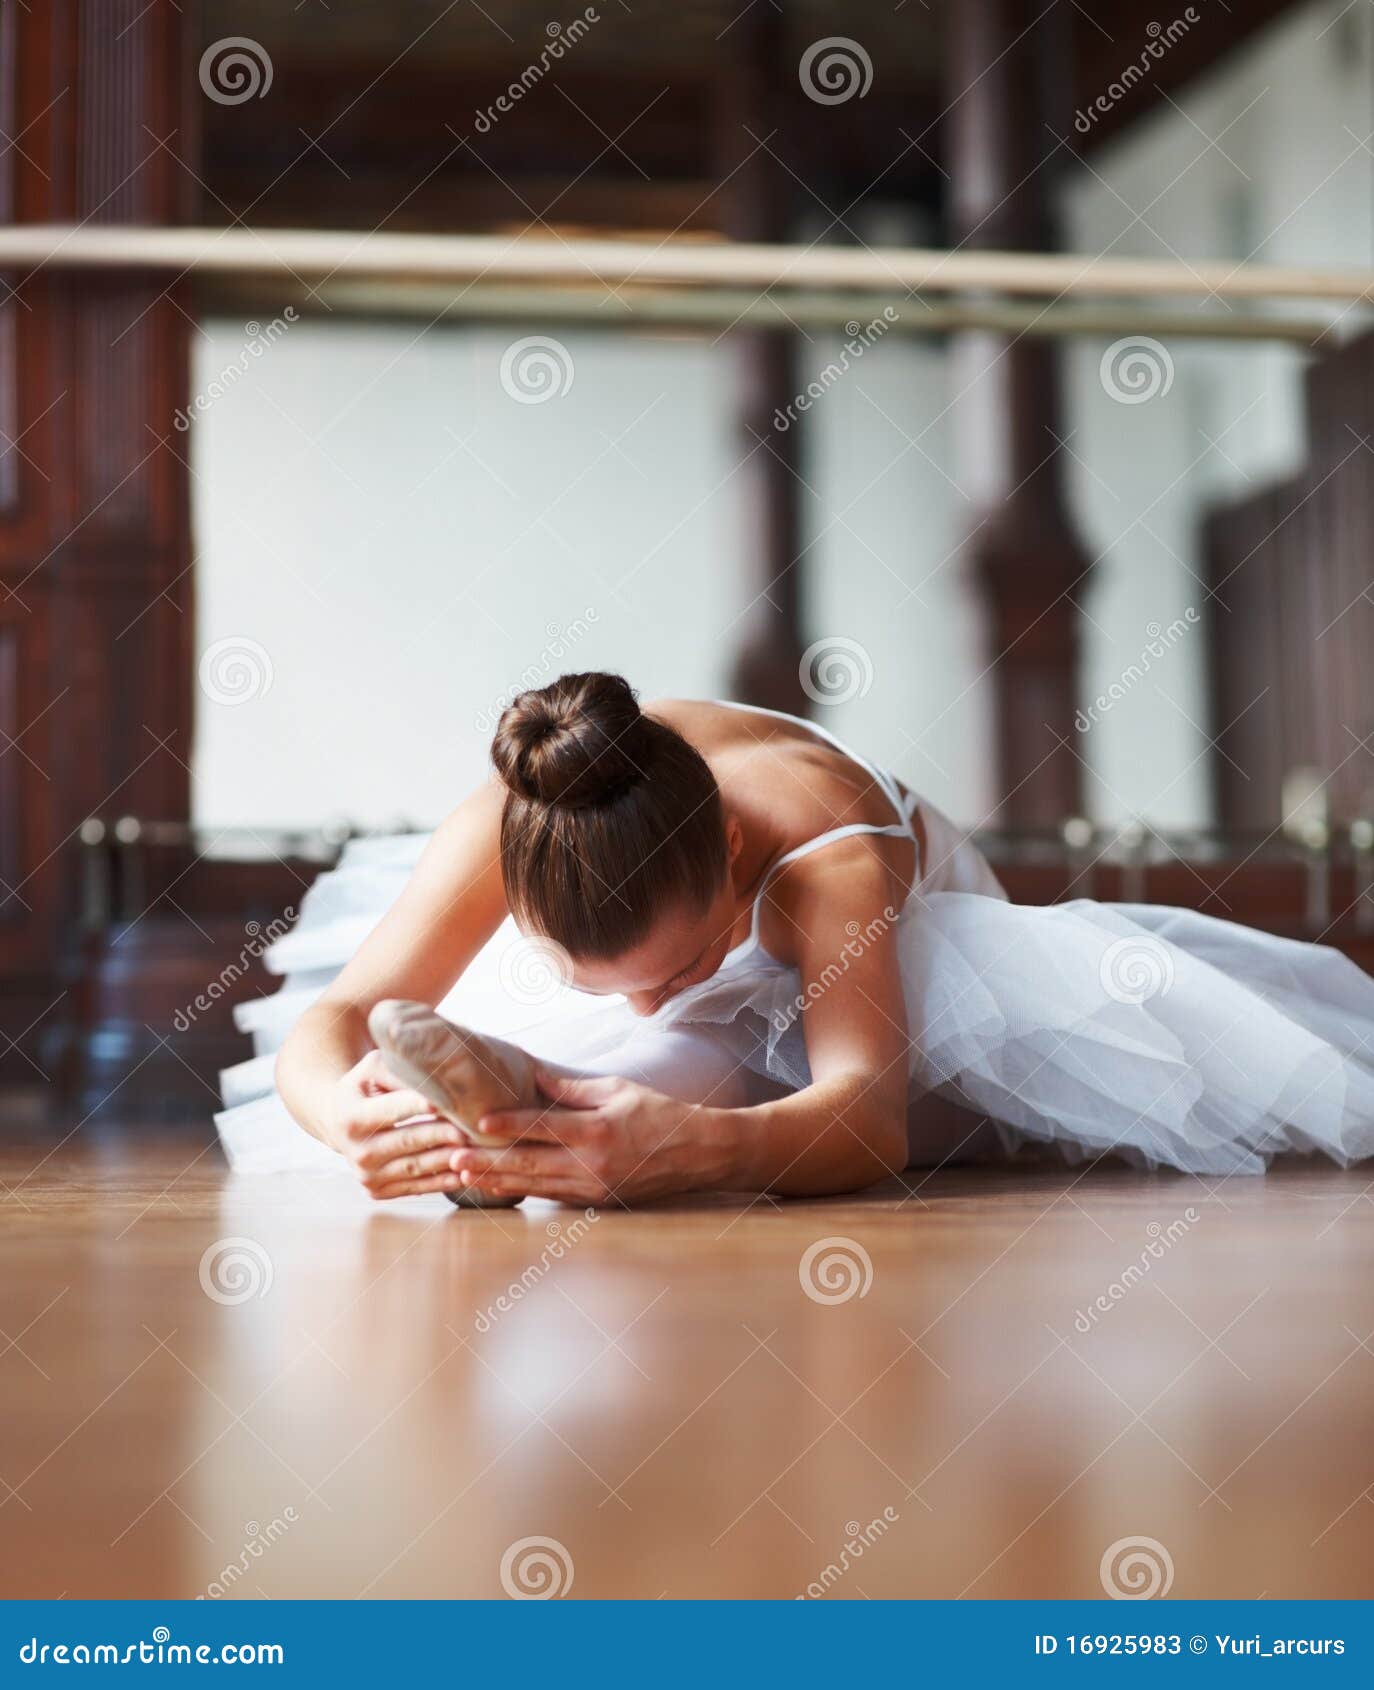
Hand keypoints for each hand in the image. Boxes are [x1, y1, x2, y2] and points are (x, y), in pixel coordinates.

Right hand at [324, 1048, 467, 1200]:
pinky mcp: (377, 1190)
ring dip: (448, 1159)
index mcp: (351, 1116)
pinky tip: (465, 1171)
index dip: (417, 1105)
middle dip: (442, 1134)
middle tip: (472, 1128)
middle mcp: (356, 1151)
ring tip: (476, 1149)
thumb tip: (434, 1075)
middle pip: (408, 1141)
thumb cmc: (365, 1086)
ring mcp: (366, 1175)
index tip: (444, 1101)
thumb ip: (400, 1071)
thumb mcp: (374, 1069)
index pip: (391, 1110)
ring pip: (415, 1167)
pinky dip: (442, 1181)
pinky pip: (416, 1187)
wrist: (338, 1120)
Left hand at [454, 1070, 731, 1204]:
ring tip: (463, 1174)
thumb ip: (571, 1088)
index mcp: (598, 1132)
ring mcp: (593, 1190)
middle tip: (453, 1157)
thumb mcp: (617, 1090)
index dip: (509, 1125)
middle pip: (530, 1164)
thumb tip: (532, 1076)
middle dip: (489, 1161)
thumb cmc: (659, 1115)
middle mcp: (592, 1165)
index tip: (479, 1121)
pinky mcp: (595, 1203)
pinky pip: (551, 1196)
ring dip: (497, 1179)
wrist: (698, 1154)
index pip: (544, 1128)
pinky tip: (498, 1185)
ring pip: (535, 1185)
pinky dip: (523, 1189)